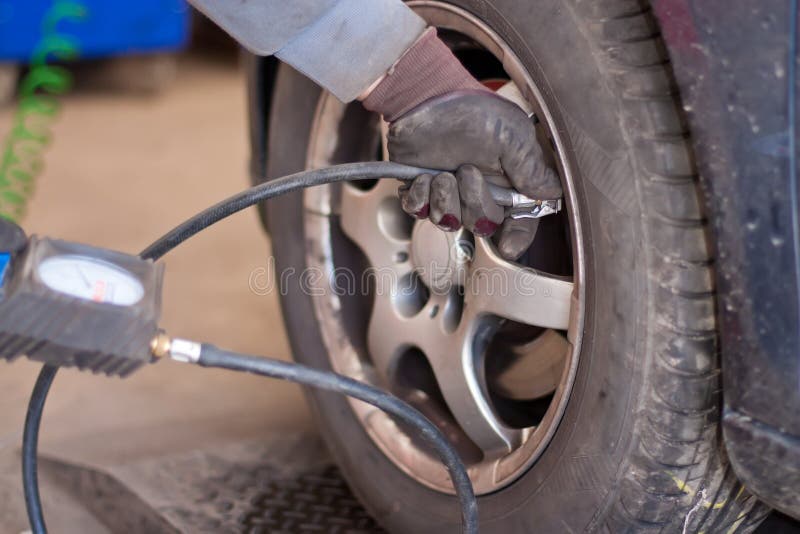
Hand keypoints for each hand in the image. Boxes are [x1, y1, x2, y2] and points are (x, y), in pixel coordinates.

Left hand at [387, 90, 561, 259]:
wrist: (429, 96)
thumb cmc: (474, 111)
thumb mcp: (511, 136)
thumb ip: (530, 168)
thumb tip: (552, 193)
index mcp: (509, 185)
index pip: (519, 224)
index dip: (516, 238)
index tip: (507, 244)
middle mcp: (480, 194)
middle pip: (481, 226)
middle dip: (473, 203)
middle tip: (467, 171)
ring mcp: (449, 195)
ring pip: (447, 222)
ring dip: (444, 197)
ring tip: (442, 172)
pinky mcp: (421, 191)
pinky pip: (417, 212)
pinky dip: (419, 197)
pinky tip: (422, 176)